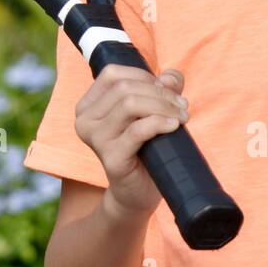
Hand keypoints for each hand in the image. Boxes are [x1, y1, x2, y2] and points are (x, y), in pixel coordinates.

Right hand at [74, 64, 188, 215]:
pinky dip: (159, 123)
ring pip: (130, 105)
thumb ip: (162, 89)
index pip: (112, 74)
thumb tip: (170, 77)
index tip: (167, 90)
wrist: (137, 192)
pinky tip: (174, 125)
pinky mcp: (111, 158)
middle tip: (182, 106)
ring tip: (182, 117)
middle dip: (159, 93)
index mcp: (88, 106)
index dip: (144, 76)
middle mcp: (85, 120)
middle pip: (124, 88)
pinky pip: (137, 131)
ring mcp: (96, 140)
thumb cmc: (145, 149)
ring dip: (163, 106)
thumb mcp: (152, 112)